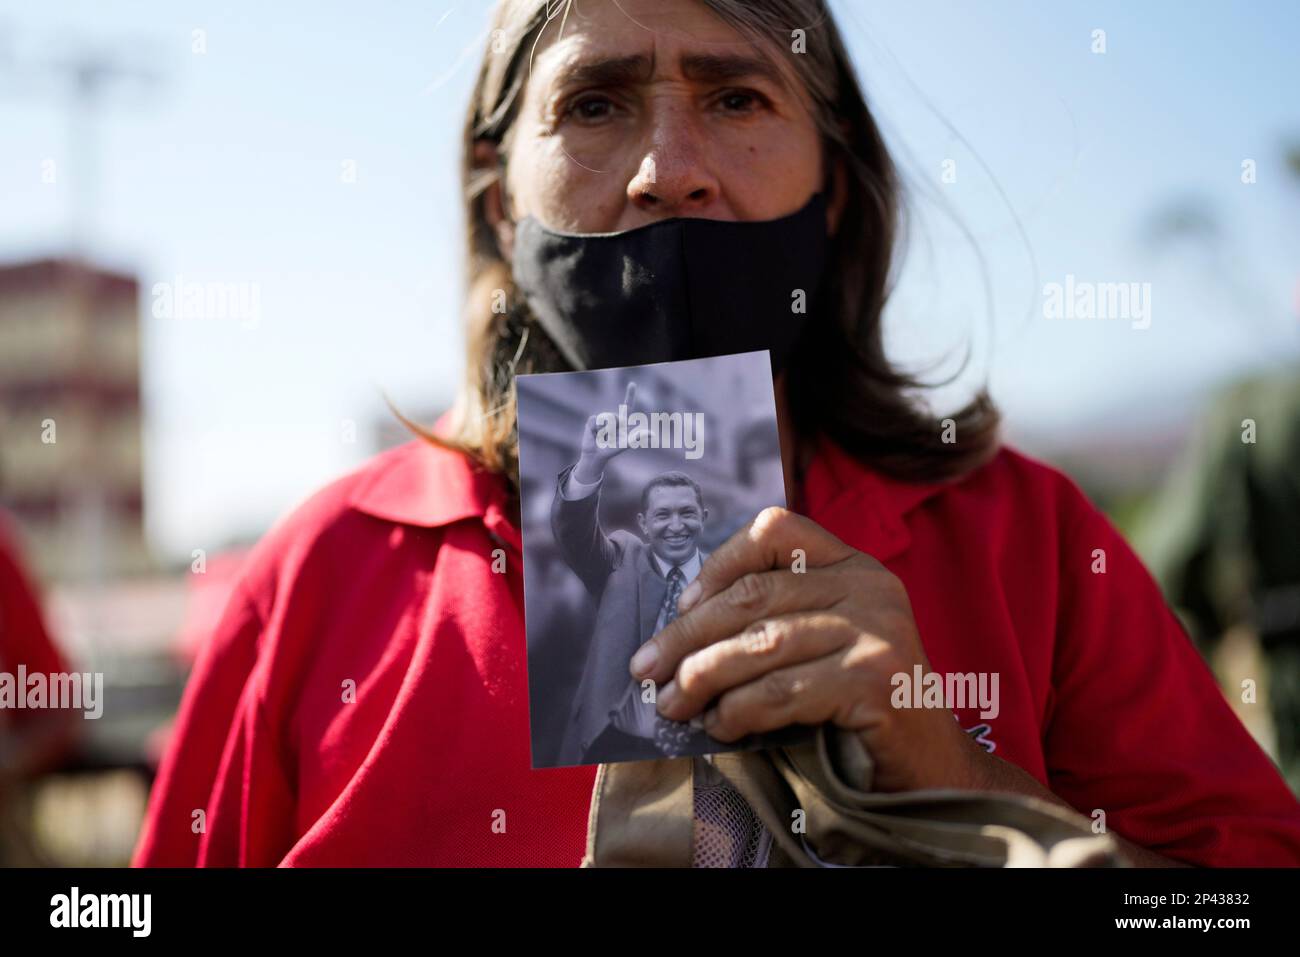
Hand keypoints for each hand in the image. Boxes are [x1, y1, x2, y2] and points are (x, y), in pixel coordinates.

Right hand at [573, 381, 652, 483]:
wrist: (596, 455)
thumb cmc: (611, 450)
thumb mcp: (625, 444)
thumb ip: (637, 438)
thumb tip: (652, 434)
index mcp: (622, 422)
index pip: (627, 406)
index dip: (630, 395)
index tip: (632, 384)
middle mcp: (613, 418)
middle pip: (614, 416)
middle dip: (612, 428)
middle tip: (609, 437)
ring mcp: (602, 419)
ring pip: (605, 418)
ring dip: (604, 430)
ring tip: (601, 436)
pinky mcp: (592, 421)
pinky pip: (595, 420)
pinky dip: (595, 429)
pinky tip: (594, 434)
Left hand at [629, 506, 976, 791]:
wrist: (931, 767)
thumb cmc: (858, 706)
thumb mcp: (823, 641)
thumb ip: (774, 618)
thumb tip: (681, 628)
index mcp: (853, 565)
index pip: (774, 530)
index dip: (718, 563)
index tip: (682, 605)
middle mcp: (869, 586)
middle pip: (754, 595)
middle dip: (688, 635)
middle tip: (647, 669)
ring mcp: (876, 631)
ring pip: (761, 644)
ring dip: (703, 677)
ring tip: (673, 705)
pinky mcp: (874, 681)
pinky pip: (783, 691)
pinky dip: (739, 711)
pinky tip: (720, 727)